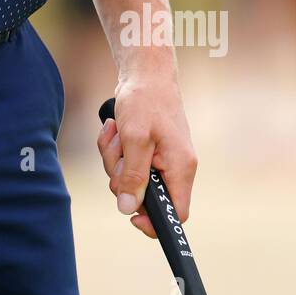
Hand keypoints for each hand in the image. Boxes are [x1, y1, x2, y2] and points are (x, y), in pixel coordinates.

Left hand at [96, 73, 196, 238]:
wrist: (145, 73)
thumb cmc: (145, 100)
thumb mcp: (135, 138)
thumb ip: (132, 175)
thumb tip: (127, 209)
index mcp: (181, 168)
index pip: (177, 213)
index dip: (155, 222)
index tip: (131, 216)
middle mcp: (174, 167)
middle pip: (144, 195)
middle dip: (122, 177)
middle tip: (120, 152)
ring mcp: (160, 159)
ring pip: (129, 178)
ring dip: (115, 158)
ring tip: (117, 132)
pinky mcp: (146, 150)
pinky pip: (124, 162)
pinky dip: (114, 148)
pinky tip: (114, 129)